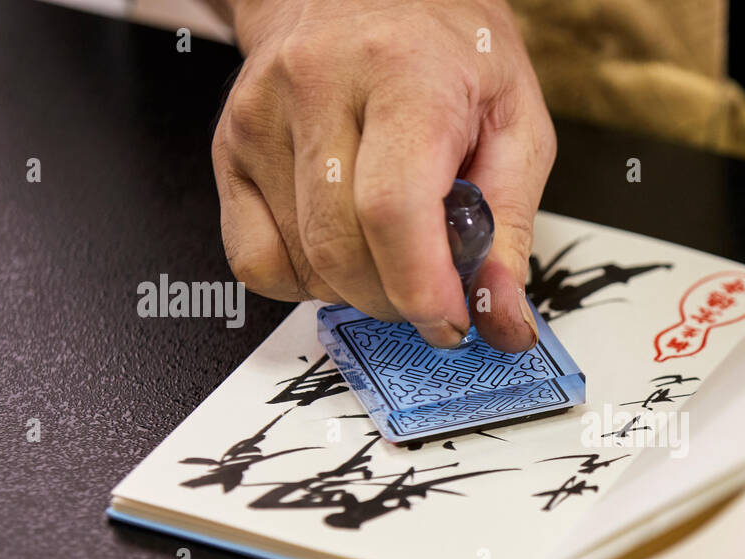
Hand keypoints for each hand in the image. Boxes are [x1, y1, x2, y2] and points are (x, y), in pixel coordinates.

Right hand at [211, 0, 554, 349]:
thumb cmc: (450, 51)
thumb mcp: (516, 125)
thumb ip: (510, 230)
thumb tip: (504, 321)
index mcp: (403, 75)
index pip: (392, 209)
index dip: (421, 287)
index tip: (450, 320)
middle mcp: (318, 86)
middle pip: (341, 250)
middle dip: (396, 300)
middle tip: (432, 291)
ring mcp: (260, 117)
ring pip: (300, 264)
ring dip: (356, 292)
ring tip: (394, 253)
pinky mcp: (228, 145)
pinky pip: (254, 260)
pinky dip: (305, 281)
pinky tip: (341, 248)